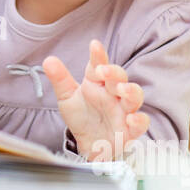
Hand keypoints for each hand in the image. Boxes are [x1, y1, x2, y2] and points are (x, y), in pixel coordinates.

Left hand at [43, 39, 147, 161]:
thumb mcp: (67, 98)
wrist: (89, 145)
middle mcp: (113, 93)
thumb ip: (60, 79)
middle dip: (114, 73)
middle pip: (119, 77)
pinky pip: (141, 122)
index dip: (98, 55)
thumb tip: (48, 60)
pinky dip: (139, 120)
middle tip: (103, 71)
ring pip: (134, 96)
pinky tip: (130, 119)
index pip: (99, 64)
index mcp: (97, 82)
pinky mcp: (130, 129)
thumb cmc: (82, 117)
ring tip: (121, 90)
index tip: (94, 45)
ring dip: (130, 92)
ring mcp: (123, 110)